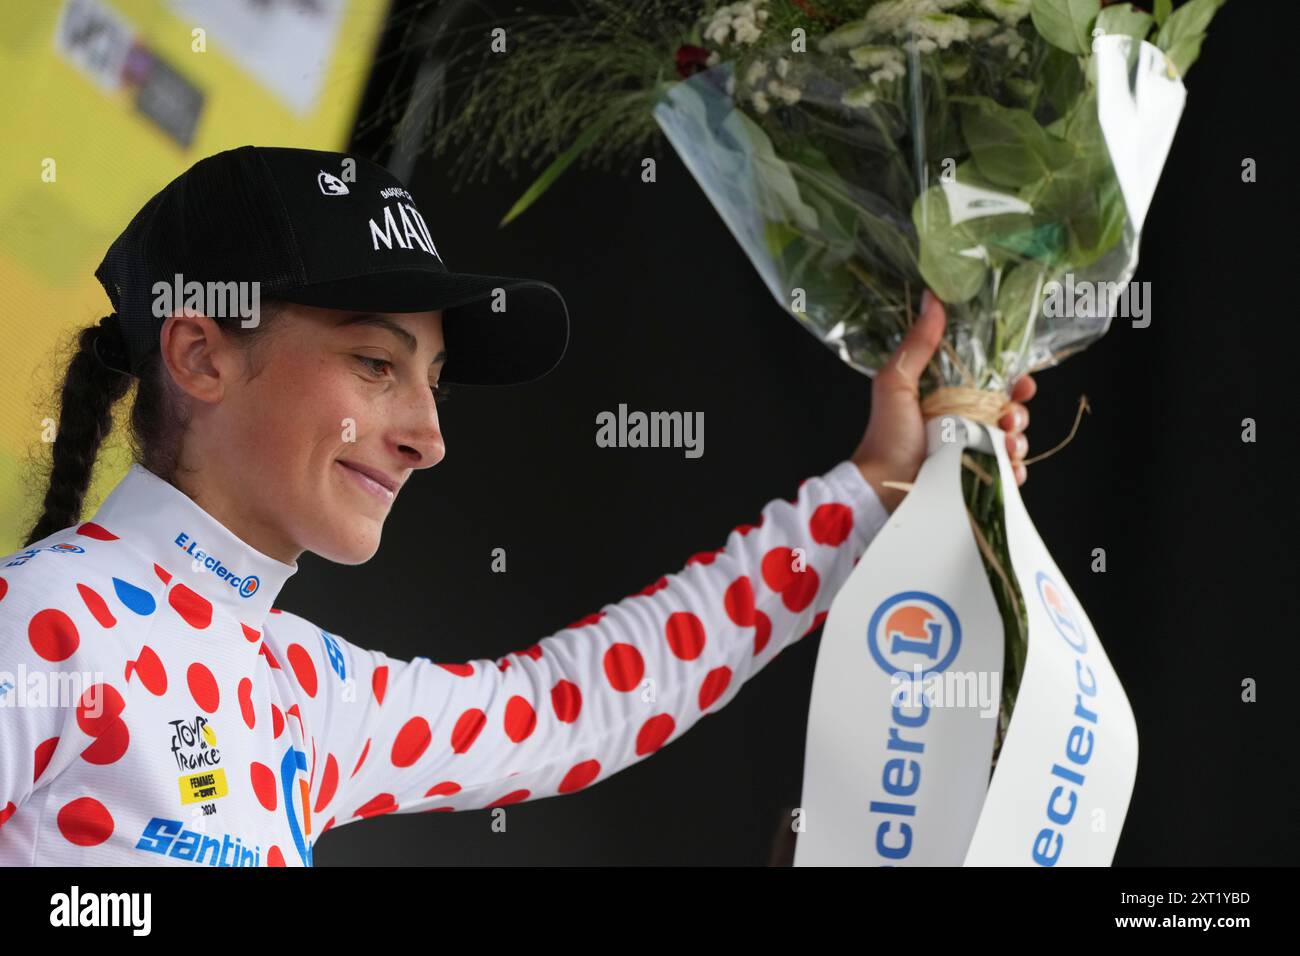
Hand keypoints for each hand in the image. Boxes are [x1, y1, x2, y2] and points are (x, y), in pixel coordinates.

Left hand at [851, 290, 1036, 513]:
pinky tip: (1008, 469)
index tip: (1023, 381)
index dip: (1014, 381)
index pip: (993, 383)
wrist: (879, 488)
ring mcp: (971, 454)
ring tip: (1007, 445)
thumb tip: (933, 298)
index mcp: (949, 397)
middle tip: (1010, 418)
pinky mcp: (975, 481)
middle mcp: (963, 423)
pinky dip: (1014, 472)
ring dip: (1019, 441)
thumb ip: (919, 344)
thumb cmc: (885, 436)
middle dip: (1020, 412)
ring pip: (1014, 442)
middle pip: (1010, 411)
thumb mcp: (897, 383)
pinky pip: (1008, 474)